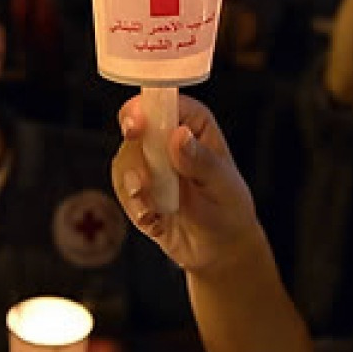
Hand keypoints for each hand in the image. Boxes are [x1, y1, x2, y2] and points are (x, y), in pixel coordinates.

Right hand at [110, 95, 260, 274]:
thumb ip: (200, 162)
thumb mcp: (222, 186)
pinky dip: (135, 206)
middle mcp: (168, 138)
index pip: (166, 102)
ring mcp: (150, 163)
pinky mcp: (137, 187)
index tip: (137, 125)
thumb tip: (179, 136)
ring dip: (135, 187)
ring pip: (125, 161)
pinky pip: (122, 189)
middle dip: (136, 155)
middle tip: (143, 180)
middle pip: (135, 128)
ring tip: (156, 206)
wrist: (218, 249)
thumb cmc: (230, 211)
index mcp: (195, 125)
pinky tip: (154, 218)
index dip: (146, 108)